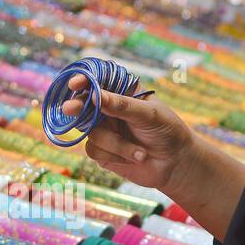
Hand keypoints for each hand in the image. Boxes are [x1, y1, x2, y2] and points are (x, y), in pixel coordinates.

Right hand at [61, 74, 197, 190]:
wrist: (175, 164)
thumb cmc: (167, 131)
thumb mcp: (149, 114)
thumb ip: (122, 106)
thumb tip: (95, 96)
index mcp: (122, 92)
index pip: (98, 80)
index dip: (84, 80)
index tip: (76, 84)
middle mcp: (109, 108)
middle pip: (83, 104)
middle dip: (77, 107)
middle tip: (69, 109)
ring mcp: (103, 129)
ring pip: (91, 132)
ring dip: (115, 144)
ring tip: (140, 152)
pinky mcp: (102, 150)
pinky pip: (93, 150)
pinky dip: (114, 155)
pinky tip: (134, 158)